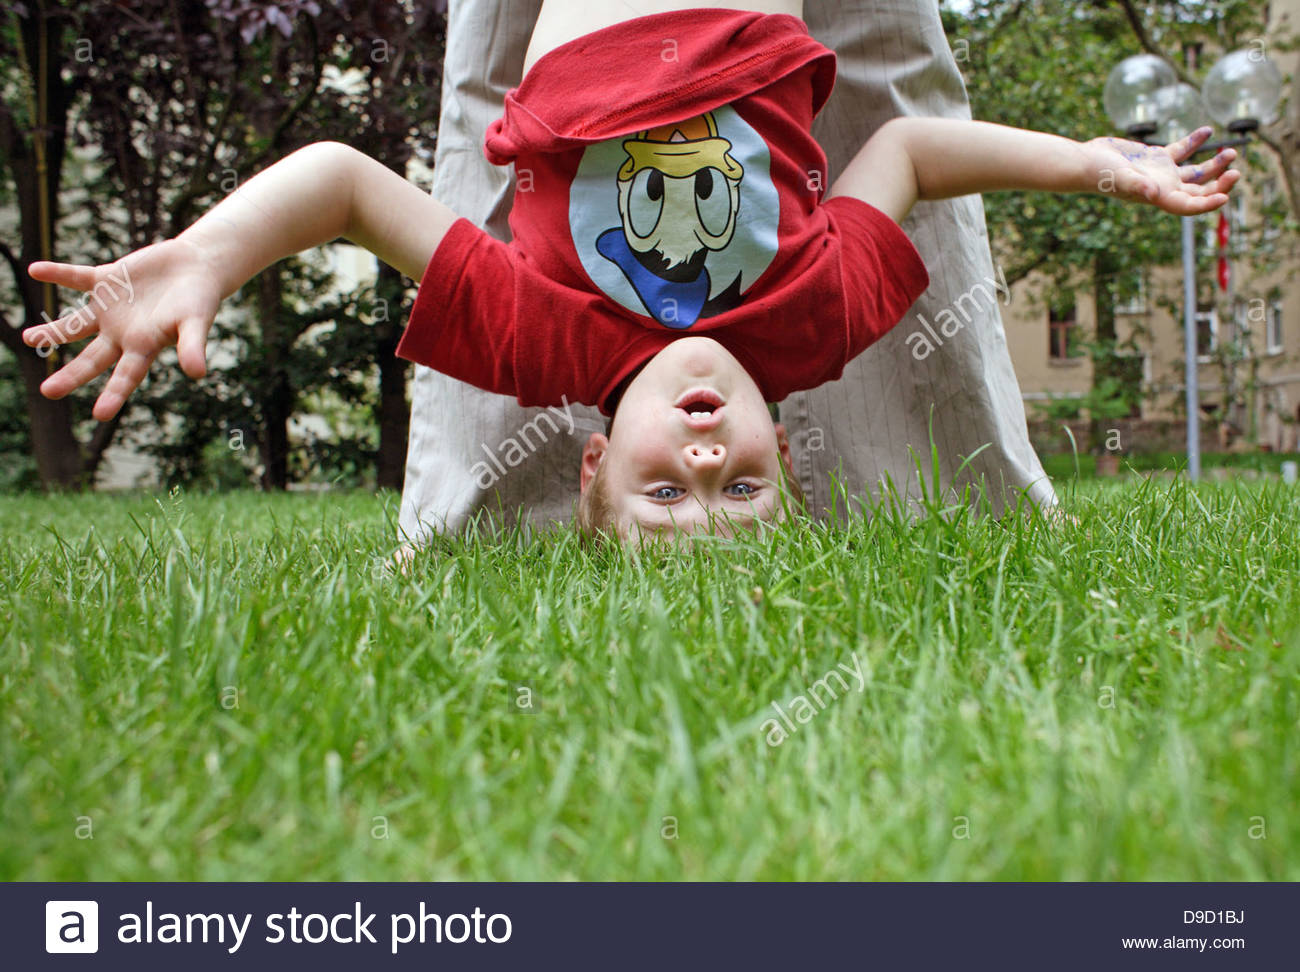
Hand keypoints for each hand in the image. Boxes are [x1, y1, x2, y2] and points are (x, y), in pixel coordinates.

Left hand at [22, 238, 223, 420]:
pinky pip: (76, 278)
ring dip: (53, 331)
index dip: (114, 395)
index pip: (126, 376)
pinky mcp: (106, 280)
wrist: (194, 268)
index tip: (99, 415)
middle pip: (92, 359)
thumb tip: (198, 374)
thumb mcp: (196, 322)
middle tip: (47, 391)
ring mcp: (110, 308)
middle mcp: (122, 333)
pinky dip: (58, 273)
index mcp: (144, 347)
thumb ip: (192, 346)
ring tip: (28, 339)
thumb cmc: (200, 300)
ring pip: (75, 325)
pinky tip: (35, 270)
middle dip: (71, 376)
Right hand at [1082, 126, 1239, 215]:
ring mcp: (1162, 172)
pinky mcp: (1157, 157)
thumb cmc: (1101, 174)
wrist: (1087, 162)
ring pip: (1197, 173)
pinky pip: (1183, 150)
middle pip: (1200, 191)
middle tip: (1236, 171)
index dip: (1208, 204)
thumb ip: (1138, 185)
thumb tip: (1154, 192)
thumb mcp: (1120, 178)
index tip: (1225, 196)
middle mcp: (1164, 187)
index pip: (1188, 205)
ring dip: (1215, 165)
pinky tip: (1208, 130)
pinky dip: (1196, 141)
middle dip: (1220, 183)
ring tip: (1231, 153)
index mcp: (1159, 197)